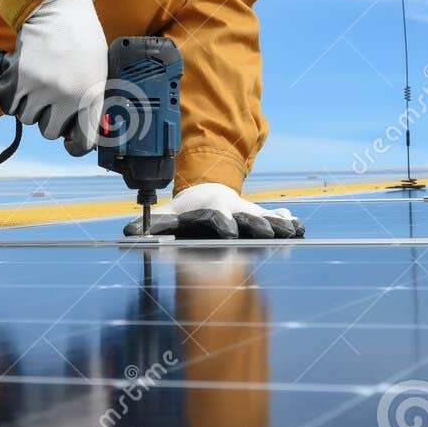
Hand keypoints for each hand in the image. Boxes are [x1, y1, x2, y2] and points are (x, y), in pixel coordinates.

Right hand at [0, 0, 104, 155]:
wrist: (58, 10)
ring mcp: (42, 89)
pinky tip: (24, 78)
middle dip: (50, 118)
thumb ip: (93, 102)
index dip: (76, 146)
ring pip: (28, 118)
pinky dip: (13, 95)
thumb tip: (86, 132)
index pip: (84, 142)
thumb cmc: (82, 40)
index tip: (71, 143)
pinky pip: (10, 105)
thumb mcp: (99, 72)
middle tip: (52, 96)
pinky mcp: (19, 79)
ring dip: (30, 105)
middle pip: (50, 132)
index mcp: (93, 96)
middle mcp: (68, 96)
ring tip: (40, 81)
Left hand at [125, 182, 304, 238]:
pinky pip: (276, 219)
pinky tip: (301, 229)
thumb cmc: (187, 209)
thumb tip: (126, 233)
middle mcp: (234, 211)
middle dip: (257, 226)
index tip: (230, 233)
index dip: (224, 224)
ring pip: (265, 218)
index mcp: (213, 210)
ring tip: (292, 231)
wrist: (208, 191)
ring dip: (278, 225)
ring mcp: (249, 213)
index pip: (218, 218)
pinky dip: (289, 223)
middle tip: (267, 235)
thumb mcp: (169, 214)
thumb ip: (151, 225)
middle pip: (247, 218)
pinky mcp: (260, 217)